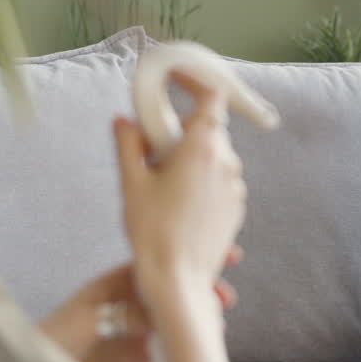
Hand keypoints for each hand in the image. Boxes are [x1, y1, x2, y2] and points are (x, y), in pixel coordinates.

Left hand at [40, 248, 243, 361]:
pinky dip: (186, 346)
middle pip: (174, 289)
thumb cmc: (53, 339)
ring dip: (198, 317)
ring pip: (176, 318)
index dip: (186, 255)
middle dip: (201, 287)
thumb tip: (154, 315)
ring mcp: (135, 332)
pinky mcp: (136, 360)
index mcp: (116, 284)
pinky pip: (169, 350)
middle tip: (226, 294)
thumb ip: (120, 314)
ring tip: (218, 322)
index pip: (158, 262)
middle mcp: (130, 304)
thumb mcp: (85, 319)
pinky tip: (204, 346)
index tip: (217, 252)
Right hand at [113, 70, 247, 304]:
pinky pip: (220, 180)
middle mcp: (227, 163)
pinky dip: (202, 179)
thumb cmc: (151, 231)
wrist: (178, 281)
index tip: (177, 79)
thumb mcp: (131, 184)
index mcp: (202, 148)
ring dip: (193, 157)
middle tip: (154, 147)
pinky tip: (179, 202)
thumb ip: (128, 144)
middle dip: (184, 130)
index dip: (196, 82)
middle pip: (210, 128)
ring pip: (215, 156)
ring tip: (163, 182)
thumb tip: (124, 121)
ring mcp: (236, 187)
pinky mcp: (237, 208)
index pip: (211, 97)